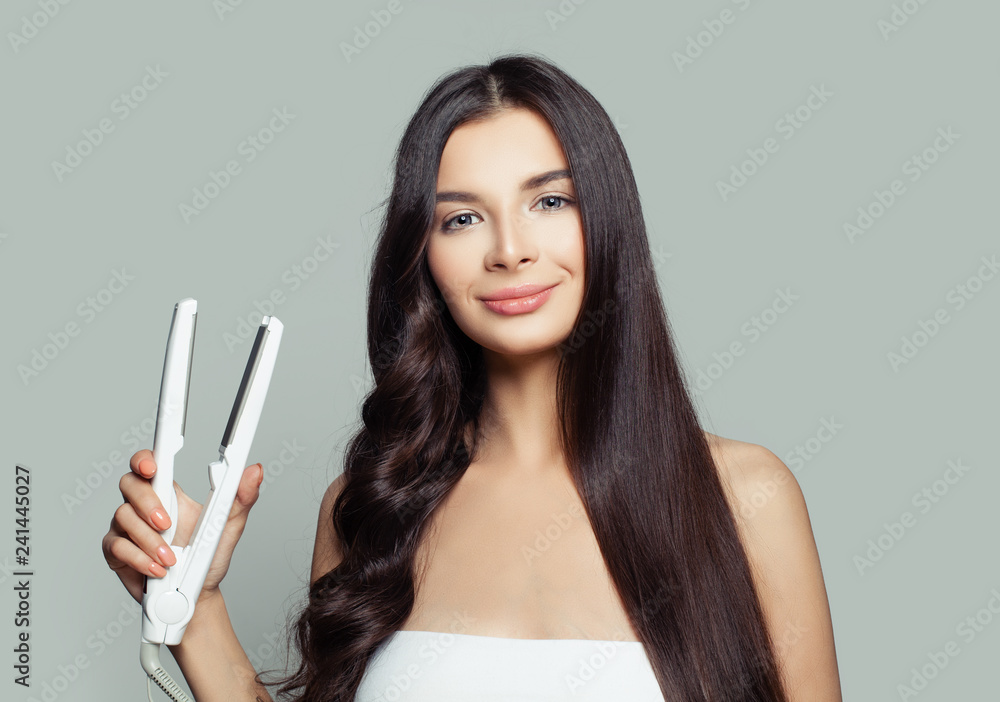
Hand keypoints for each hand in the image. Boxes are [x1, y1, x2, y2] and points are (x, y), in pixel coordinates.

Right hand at [101, 449, 263, 603]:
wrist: (196, 595)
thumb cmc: (208, 556)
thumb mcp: (229, 525)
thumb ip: (241, 497)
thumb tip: (254, 470)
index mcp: (171, 493)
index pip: (150, 463)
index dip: (144, 459)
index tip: (151, 466)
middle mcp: (144, 506)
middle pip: (130, 485)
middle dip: (147, 503)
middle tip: (167, 523)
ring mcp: (127, 527)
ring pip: (123, 517)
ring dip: (149, 539)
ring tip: (171, 558)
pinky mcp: (117, 551)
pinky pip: (117, 545)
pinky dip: (138, 558)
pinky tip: (156, 568)